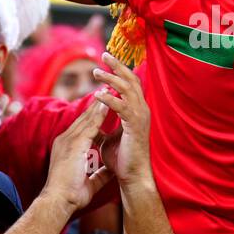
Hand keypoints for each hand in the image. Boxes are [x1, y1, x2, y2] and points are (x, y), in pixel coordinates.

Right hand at [40, 98, 113, 212]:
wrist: (58, 202)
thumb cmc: (71, 196)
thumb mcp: (89, 182)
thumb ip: (99, 174)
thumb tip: (111, 170)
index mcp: (68, 149)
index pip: (83, 128)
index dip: (94, 116)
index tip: (104, 106)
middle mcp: (65, 141)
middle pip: (83, 118)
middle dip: (96, 104)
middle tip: (108, 89)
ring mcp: (68, 142)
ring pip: (86, 118)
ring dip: (99, 105)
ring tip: (109, 91)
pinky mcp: (73, 145)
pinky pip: (89, 126)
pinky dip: (98, 115)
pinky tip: (107, 105)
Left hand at [92, 52, 153, 189]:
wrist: (132, 178)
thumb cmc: (122, 161)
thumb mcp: (108, 139)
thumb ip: (102, 126)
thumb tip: (92, 120)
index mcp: (135, 111)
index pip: (129, 84)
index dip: (119, 71)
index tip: (105, 61)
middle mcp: (141, 110)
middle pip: (131, 80)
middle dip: (118, 66)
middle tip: (104, 54)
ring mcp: (140, 117)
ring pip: (127, 89)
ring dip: (112, 78)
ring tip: (97, 72)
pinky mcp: (135, 126)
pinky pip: (123, 107)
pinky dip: (110, 99)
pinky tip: (98, 94)